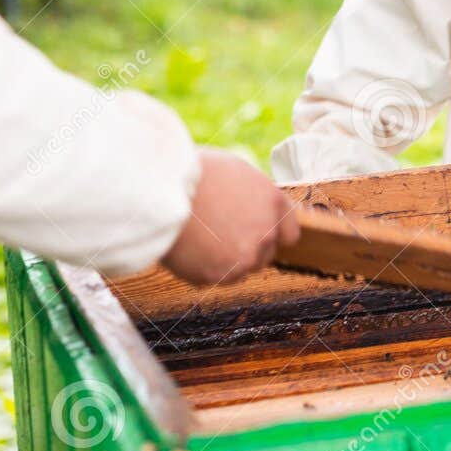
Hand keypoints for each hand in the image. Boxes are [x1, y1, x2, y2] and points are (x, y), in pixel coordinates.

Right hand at [161, 149, 299, 284]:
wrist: (160, 190)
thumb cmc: (193, 174)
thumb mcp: (236, 173)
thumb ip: (254, 197)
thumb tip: (254, 208)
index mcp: (273, 203)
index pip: (290, 233)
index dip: (273, 235)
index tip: (258, 234)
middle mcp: (266, 232)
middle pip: (266, 254)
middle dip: (248, 248)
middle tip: (219, 234)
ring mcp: (244, 257)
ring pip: (242, 269)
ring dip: (226, 261)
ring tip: (201, 239)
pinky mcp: (219, 275)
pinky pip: (215, 277)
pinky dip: (203, 268)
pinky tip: (189, 248)